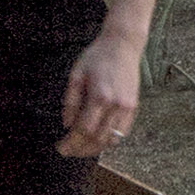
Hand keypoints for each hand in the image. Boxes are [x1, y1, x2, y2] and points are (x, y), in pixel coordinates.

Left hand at [58, 0, 154, 167]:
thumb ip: (71, 101)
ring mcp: (127, 108)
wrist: (123, 44)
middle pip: (97, 140)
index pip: (84, 130)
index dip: (71, 143)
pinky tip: (98, 137)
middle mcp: (116, 105)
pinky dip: (109, 140)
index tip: (61, 148)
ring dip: (95, 148)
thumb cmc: (97, 56)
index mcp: (100, 96)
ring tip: (82, 146)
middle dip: (81, 149)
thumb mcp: (77, 74)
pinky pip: (122, 133)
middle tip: (69, 150)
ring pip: (111, 140)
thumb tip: (67, 125)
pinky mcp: (134, 107)